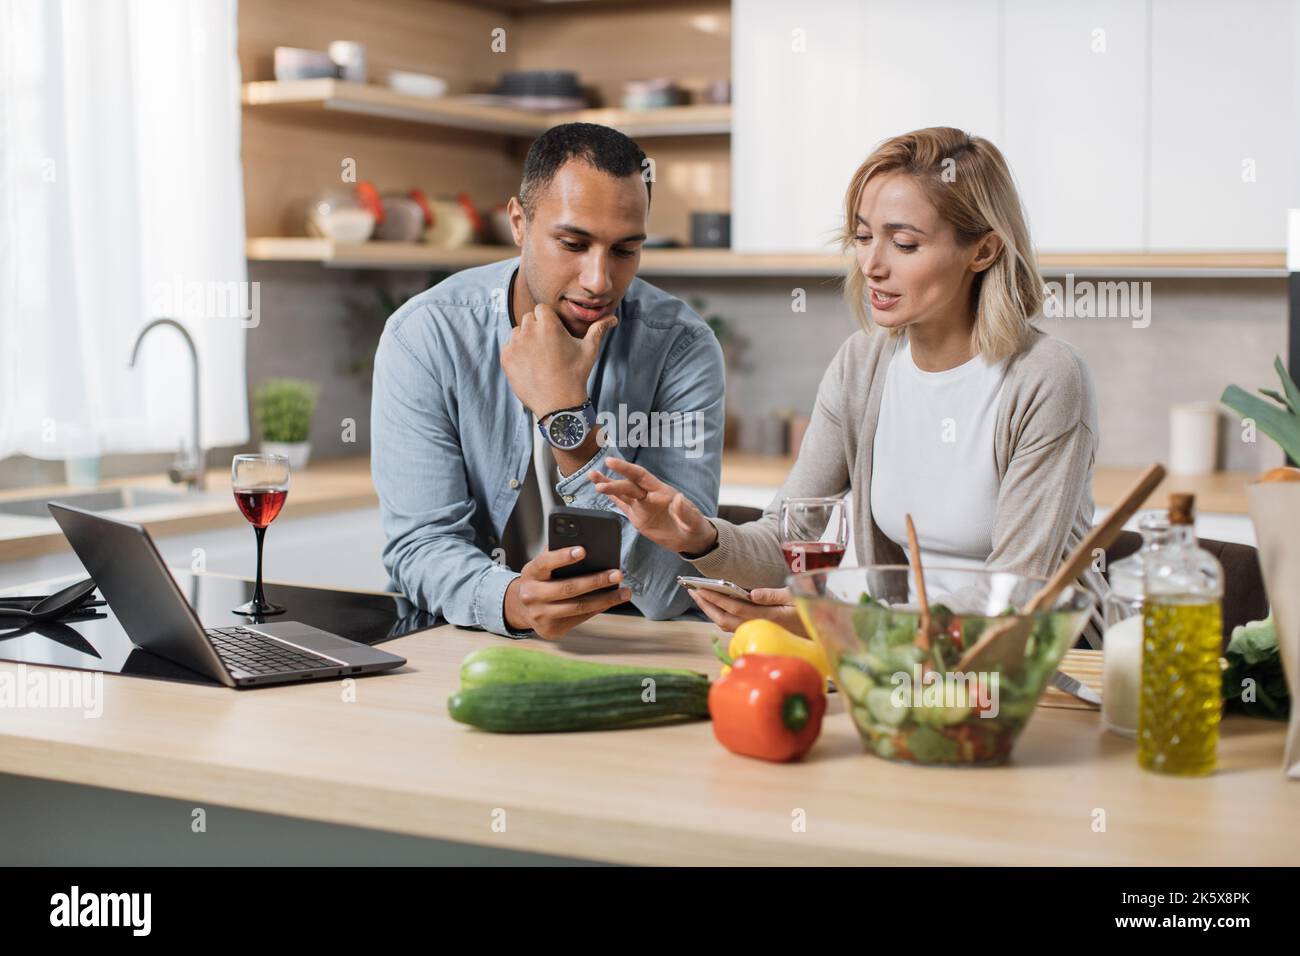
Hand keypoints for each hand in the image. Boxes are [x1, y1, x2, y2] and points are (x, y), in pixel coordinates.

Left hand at [500, 303, 616, 416]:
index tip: (553, 333)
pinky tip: (530, 366)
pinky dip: (516, 354)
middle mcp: (529, 331)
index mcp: (549, 324)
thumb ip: (598, 329)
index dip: (547, 320)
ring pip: (517, 333)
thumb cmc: (576, 374)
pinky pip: (508, 348)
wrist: (559, 404)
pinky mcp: (506, 358)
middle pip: (528, 319)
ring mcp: (515, 345)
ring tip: (538, 358)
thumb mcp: (589, 350)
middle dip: (536, 328)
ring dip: (525, 340)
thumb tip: (613, 318)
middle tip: (547, 347)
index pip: (541, 309)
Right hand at [503, 545, 630, 639]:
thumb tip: (590, 547)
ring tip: (625, 592)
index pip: (545, 563)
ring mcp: (540, 615)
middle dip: (595, 581)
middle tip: (617, 574)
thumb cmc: (541, 579)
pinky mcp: (550, 629)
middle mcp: (531, 595)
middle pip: (567, 588)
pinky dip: (598, 608)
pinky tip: (612, 601)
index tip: (583, 550)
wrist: (523, 608)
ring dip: (605, 599)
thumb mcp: (543, 565)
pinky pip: (580, 618)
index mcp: (530, 573)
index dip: (563, 557)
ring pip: (578, 607)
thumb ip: (559, 555)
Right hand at [588, 457, 716, 555]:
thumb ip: (685, 511)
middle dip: (612, 483)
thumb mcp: (694, 521)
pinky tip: (600, 490)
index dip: (625, 468)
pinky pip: (622, 505)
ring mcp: (642, 506)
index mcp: (662, 491)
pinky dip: (611, 498)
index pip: (640, 476)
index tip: (611, 462)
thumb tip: (678, 498)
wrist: (691, 540)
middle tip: (598, 483)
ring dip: (607, 485)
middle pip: (628, 486)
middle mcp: (649, 495)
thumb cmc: (695, 527)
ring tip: (591, 476)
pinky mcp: (638, 517)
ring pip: (621, 492)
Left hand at [687, 586, 805, 635]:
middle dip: (706, 605)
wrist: (818, 633)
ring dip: (711, 611)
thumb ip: (773, 595)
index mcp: (768, 617)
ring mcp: (757, 631)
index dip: (717, 599)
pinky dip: (720, 615)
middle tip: (692, 590)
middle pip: (725, 619)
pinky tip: (714, 604)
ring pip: (727, 624)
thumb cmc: (806, 611)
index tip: (701, 590)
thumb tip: (753, 593)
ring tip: (699, 595)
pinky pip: (733, 626)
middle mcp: (759, 626)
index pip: (736, 608)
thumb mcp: (794, 598)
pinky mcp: (756, 632)